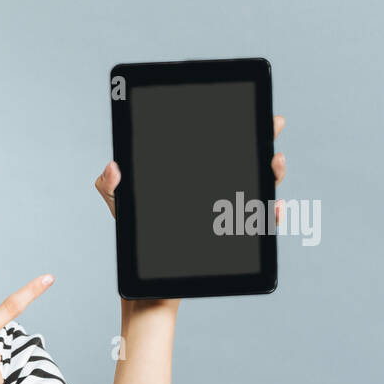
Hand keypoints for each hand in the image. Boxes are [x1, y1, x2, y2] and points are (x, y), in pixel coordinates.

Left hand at [94, 114, 288, 220]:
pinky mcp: (232, 237)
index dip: (234, 123)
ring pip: (260, 187)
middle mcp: (215, 187)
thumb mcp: (119, 202)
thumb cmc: (137, 233)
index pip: (218, 142)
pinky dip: (270, 215)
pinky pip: (259, 225)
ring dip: (273, 173)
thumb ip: (109, 183)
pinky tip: (273, 207)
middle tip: (273, 125)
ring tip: (274, 162)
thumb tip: (113, 167)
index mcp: (194, 172)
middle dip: (265, 138)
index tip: (246, 107)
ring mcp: (226, 211)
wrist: (146, 276)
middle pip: (248, 157)